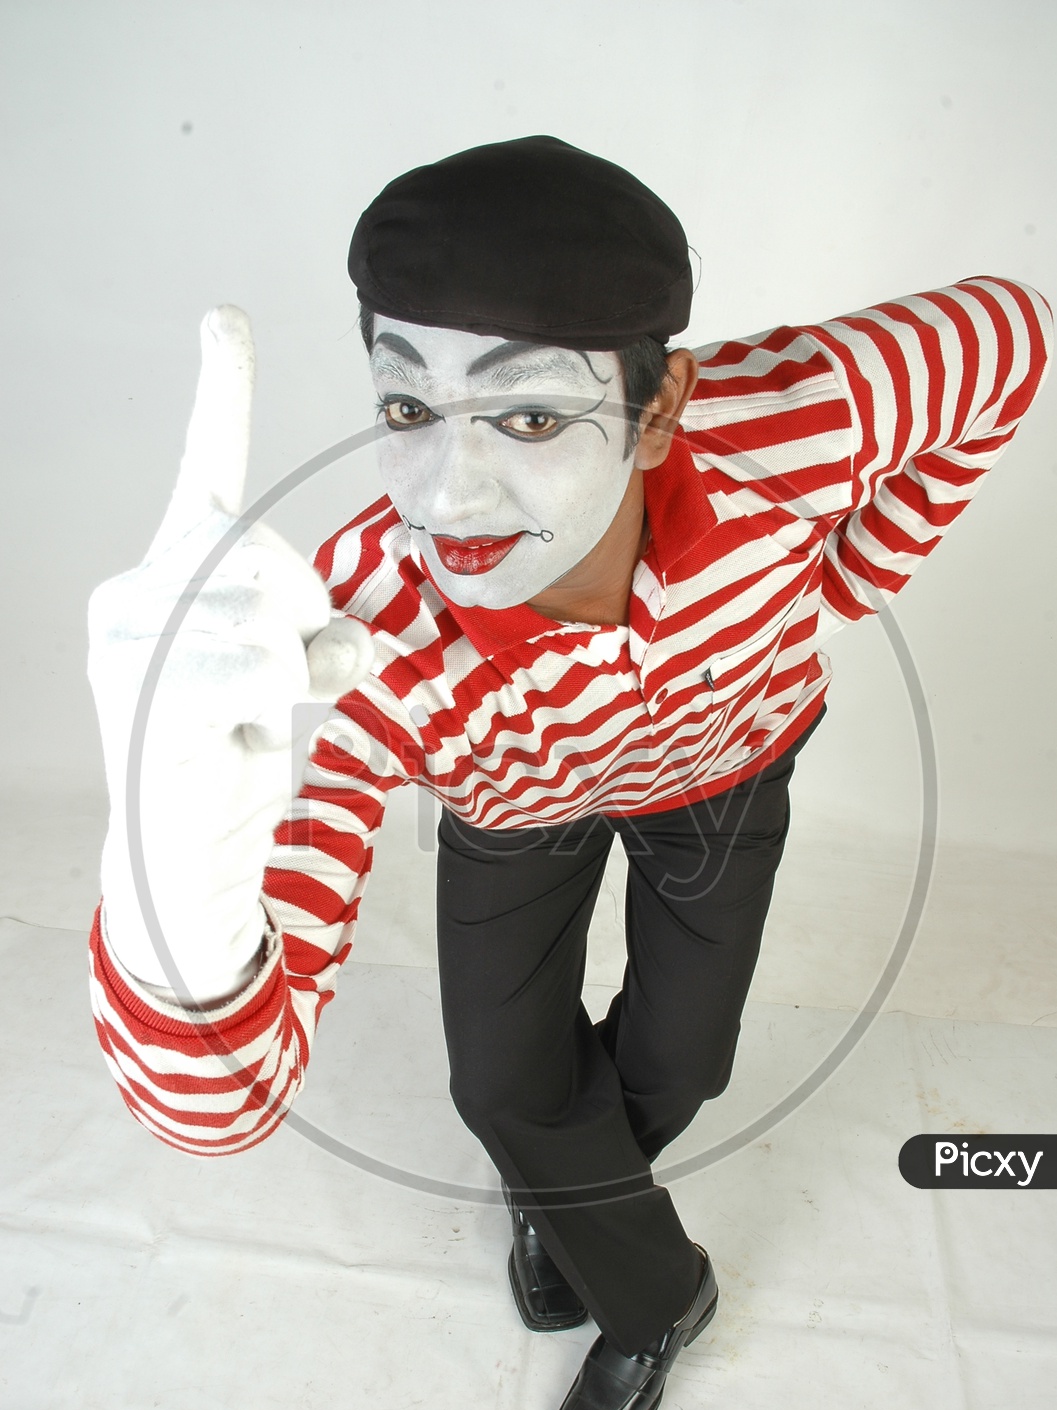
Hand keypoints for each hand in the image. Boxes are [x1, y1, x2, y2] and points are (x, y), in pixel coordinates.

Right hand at [88, 307, 373, 1003]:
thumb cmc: (234, 753)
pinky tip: (248, 732)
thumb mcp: (283, 668)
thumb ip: (303, 621)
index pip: (203, 468)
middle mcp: (132, 592)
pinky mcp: (151, 694)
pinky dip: (281, 698)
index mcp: (164, 572)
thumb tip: (335, 635)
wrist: (186, 855)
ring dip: (301, 670)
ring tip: (257, 715)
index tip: (222, 317)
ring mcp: (131, 643)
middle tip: (273, 685)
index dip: (221, 391)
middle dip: (304, 618)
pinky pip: (259, 664)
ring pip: (272, 611)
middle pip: (269, 551)